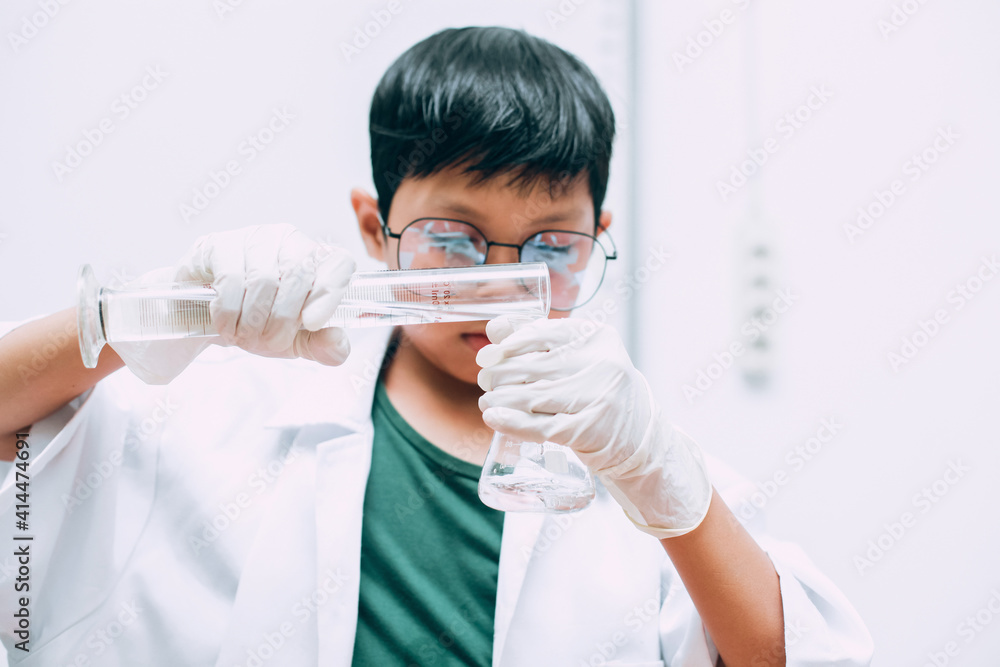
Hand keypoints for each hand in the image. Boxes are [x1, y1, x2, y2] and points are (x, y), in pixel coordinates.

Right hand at [110, 224, 354, 383]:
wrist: (206, 316)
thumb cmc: (258, 321)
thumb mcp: (294, 340)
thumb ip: (320, 345)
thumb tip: (337, 342)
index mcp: (317, 260)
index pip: (340, 263)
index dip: (330, 292)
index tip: (313, 323)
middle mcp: (289, 240)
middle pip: (300, 274)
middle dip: (284, 320)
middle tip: (269, 343)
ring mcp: (253, 238)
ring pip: (265, 279)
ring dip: (254, 320)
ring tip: (246, 337)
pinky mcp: (219, 245)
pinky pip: (230, 280)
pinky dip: (230, 314)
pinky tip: (227, 327)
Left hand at [476, 316, 711, 536]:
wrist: (637, 435)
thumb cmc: (598, 389)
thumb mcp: (578, 357)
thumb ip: (538, 339)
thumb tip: (494, 329)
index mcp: (598, 338)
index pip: (544, 332)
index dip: (511, 342)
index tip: (492, 353)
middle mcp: (602, 364)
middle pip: (534, 366)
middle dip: (500, 373)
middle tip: (485, 379)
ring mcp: (597, 399)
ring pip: (533, 396)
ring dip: (500, 399)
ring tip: (486, 401)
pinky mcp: (588, 431)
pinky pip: (541, 426)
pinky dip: (512, 422)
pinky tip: (493, 418)